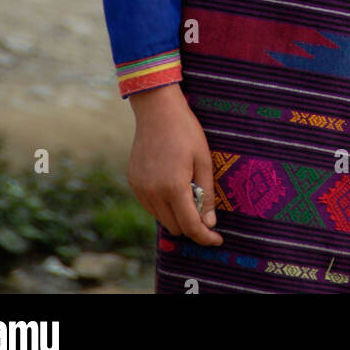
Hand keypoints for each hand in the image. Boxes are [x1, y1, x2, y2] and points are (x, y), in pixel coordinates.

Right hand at [127, 84, 222, 246]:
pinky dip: (162, 202)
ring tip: (185, 185)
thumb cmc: (185, 131)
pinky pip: (150, 205)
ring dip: (176, 212)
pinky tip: (170, 181)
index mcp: (174, 187)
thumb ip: (206, 194)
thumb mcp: (204, 160)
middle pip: (175, 226)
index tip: (217, 239)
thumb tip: (208, 223)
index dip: (205, 237)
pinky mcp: (133, 182)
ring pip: (161, 218)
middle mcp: (153, 193)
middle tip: (202, 201)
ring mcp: (140, 188)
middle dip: (191, 222)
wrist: (157, 109)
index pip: (190, 226)